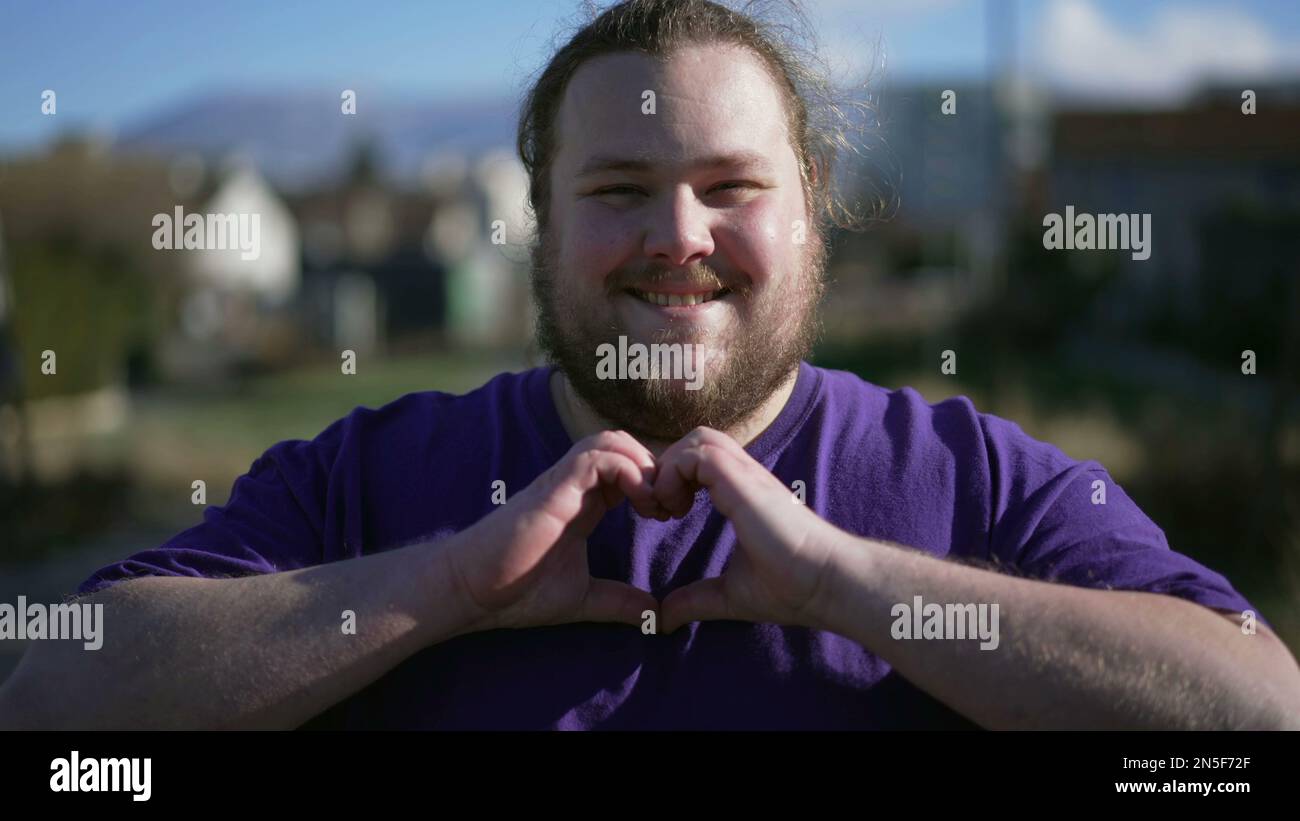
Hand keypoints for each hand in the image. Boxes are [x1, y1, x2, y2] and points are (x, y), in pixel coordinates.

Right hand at [445, 430, 664, 631]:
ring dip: (644, 465)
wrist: (472, 590)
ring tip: (655, 505)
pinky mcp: (554, 486)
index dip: (656, 482)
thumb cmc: (516, 590)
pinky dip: (629, 471)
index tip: (669, 515)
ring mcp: (563, 482)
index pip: (629, 466)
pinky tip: (640, 504)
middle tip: (670, 508)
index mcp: (585, 502)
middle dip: (657, 468)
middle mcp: (575, 485)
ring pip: (613, 441)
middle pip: (625, 444)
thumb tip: (653, 616)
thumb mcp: (581, 598)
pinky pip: (597, 457)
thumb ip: (618, 600)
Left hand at [652, 427, 840, 632]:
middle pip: (697, 440)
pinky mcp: (742, 481)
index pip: (701, 460)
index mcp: (743, 494)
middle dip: (667, 467)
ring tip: (666, 507)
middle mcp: (745, 477)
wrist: (824, 585)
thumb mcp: (729, 594)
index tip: (663, 517)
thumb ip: (695, 600)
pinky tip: (675, 509)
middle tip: (659, 509)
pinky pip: (697, 455)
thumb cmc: (790, 588)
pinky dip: (674, 474)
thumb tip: (663, 620)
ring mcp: (745, 475)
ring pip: (697, 439)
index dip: (673, 479)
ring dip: (670, 468)